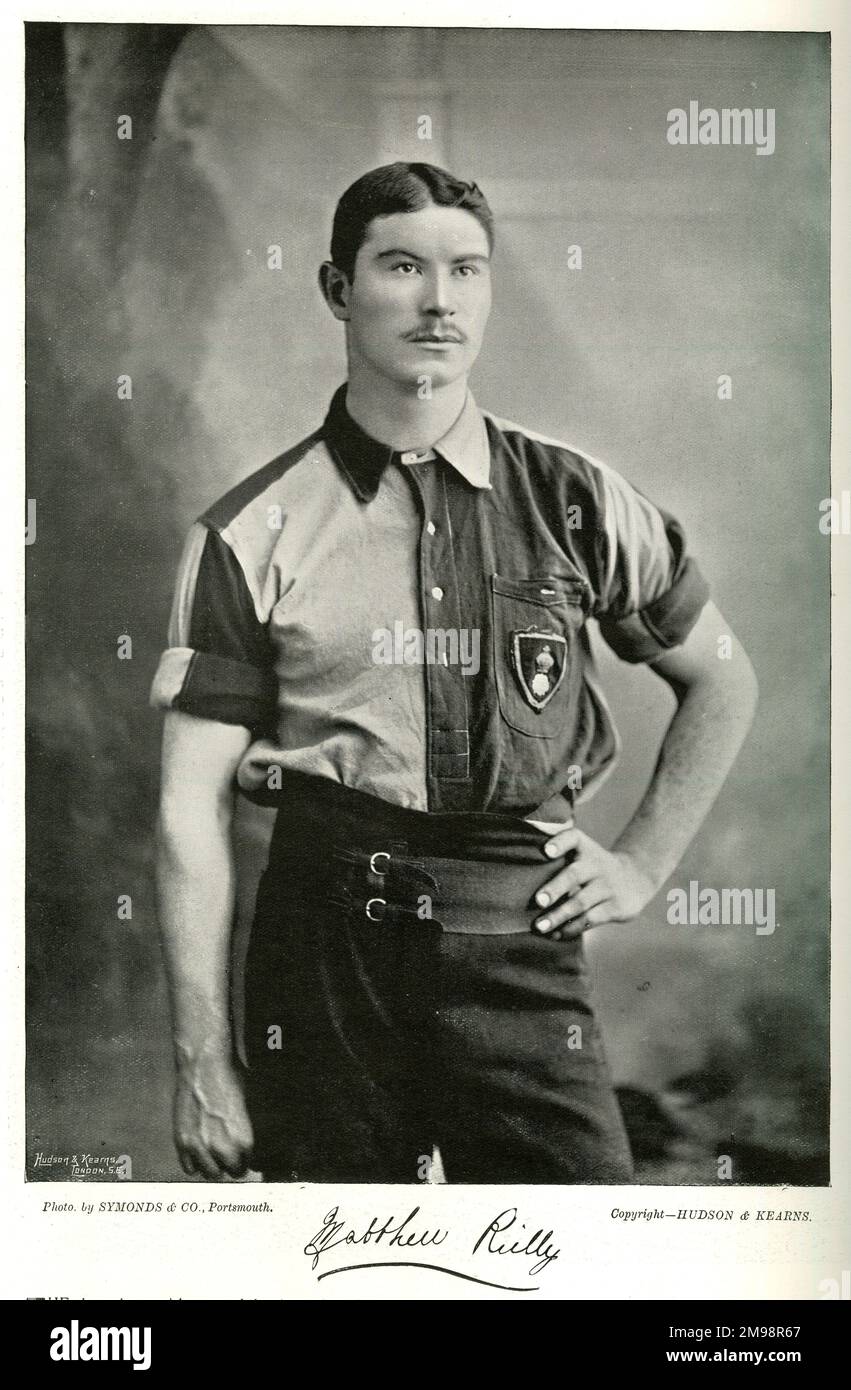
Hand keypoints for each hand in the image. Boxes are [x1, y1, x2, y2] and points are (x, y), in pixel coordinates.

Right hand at [173, 1051, 253, 1179]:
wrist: (204, 1066)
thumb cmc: (230, 1079)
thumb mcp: (250, 1104)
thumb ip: (249, 1131)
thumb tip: (250, 1145)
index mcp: (244, 1141)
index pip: (247, 1166)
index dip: (244, 1159)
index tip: (241, 1154)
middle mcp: (223, 1148)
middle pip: (230, 1173)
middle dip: (231, 1164)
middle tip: (228, 1153)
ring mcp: (200, 1147)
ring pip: (210, 1174)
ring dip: (213, 1165)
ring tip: (213, 1152)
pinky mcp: (182, 1142)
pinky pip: (190, 1168)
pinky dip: (194, 1162)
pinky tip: (198, 1150)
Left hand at [532, 827, 656, 939]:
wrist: (636, 878)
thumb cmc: (593, 867)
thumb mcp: (584, 853)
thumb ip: (560, 857)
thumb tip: (521, 877)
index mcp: (586, 848)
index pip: (573, 838)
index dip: (559, 843)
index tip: (546, 851)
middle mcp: (597, 865)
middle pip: (574, 875)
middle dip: (555, 888)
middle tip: (538, 901)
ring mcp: (607, 887)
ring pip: (581, 902)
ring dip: (558, 915)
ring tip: (540, 926)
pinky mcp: (615, 907)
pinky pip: (590, 919)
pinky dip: (572, 928)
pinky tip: (556, 934)